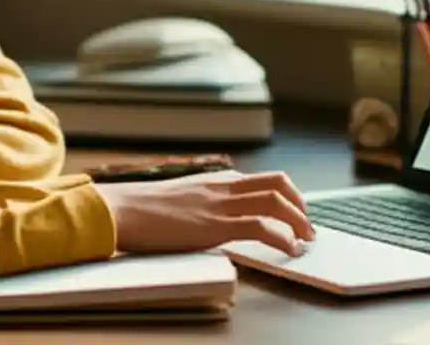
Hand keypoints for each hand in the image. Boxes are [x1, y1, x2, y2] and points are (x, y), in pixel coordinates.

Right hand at [97, 170, 315, 256]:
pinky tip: (289, 251)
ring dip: (298, 221)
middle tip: (307, 226)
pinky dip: (282, 239)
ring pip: (276, 202)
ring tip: (306, 240)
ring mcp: (221, 205)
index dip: (287, 195)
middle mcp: (224, 187)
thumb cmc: (142, 209)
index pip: (264, 179)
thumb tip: (212, 216)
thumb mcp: (181, 198)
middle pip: (278, 183)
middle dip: (300, 204)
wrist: (122, 209)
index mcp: (217, 180)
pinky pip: (260, 228)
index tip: (296, 212)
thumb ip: (204, 202)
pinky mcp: (216, 225)